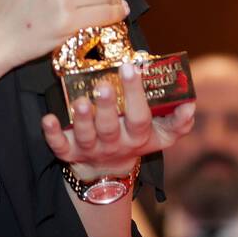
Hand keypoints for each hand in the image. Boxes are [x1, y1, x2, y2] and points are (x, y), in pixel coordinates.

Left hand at [41, 57, 196, 176]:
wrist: (109, 169)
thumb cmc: (136, 138)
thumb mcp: (162, 134)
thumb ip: (178, 120)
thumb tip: (189, 103)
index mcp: (138, 136)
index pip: (140, 116)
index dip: (137, 94)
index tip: (134, 67)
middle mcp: (115, 143)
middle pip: (111, 127)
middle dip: (108, 106)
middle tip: (104, 85)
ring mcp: (91, 149)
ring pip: (87, 136)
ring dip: (83, 118)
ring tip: (80, 100)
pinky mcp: (70, 153)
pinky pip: (60, 147)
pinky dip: (53, 134)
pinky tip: (48, 119)